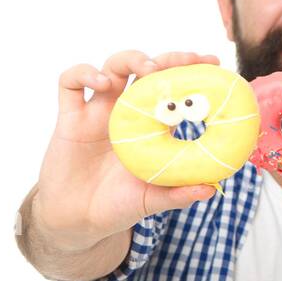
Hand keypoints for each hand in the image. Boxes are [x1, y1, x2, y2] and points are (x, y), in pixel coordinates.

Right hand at [33, 50, 221, 251]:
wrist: (77, 221)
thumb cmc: (117, 206)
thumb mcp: (152, 201)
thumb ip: (179, 194)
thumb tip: (211, 189)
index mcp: (150, 127)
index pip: (173, 89)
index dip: (191, 73)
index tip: (212, 62)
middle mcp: (126, 113)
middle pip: (146, 71)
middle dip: (167, 59)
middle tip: (186, 60)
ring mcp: (98, 112)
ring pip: (112, 67)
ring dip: (130, 59)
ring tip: (146, 69)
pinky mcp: (70, 119)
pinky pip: (69, 83)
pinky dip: (84, 73)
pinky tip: (102, 83)